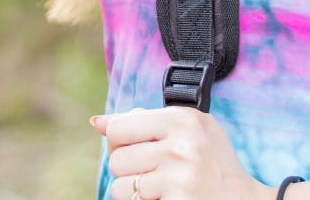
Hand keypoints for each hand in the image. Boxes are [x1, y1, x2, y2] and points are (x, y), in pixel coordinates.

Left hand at [90, 106, 274, 199]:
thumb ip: (142, 120)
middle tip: (154, 172)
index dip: (120, 143)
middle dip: (128, 170)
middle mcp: (181, 144)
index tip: (138, 148)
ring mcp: (180, 175)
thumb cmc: (212, 162)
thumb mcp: (188, 129)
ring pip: (120, 184)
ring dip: (134, 191)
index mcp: (181, 118)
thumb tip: (97, 123)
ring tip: (160, 187)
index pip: (117, 128)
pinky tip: (166, 198)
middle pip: (116, 158)